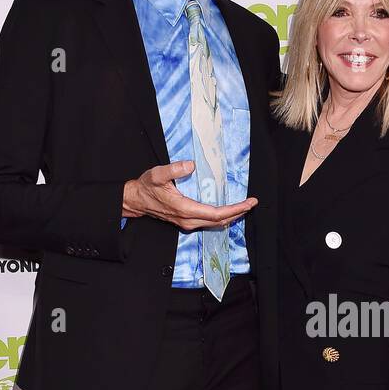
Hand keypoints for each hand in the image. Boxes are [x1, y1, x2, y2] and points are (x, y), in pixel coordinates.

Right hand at [123, 160, 256, 232]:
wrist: (137, 201)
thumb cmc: (147, 187)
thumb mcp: (157, 174)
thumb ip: (174, 169)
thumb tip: (190, 165)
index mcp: (185, 209)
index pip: (216, 213)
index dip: (235, 209)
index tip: (248, 203)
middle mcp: (188, 219)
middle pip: (219, 221)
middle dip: (238, 213)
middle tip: (252, 204)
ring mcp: (188, 222)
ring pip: (215, 224)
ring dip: (231, 216)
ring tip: (244, 207)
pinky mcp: (187, 221)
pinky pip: (209, 222)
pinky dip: (222, 217)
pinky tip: (229, 211)